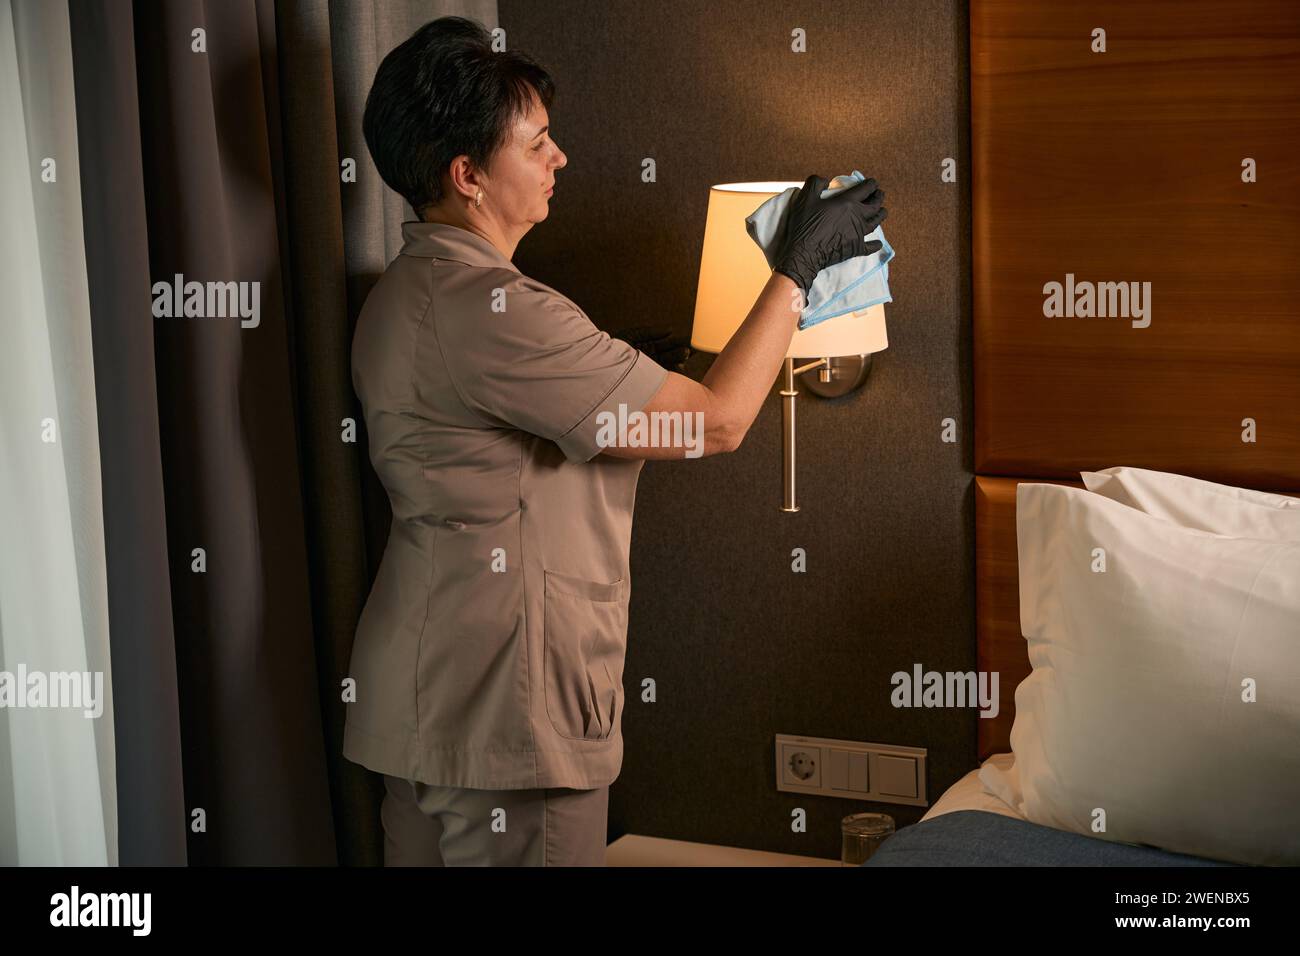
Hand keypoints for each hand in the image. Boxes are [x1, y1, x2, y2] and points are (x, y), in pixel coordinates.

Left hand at [613, 324, 692, 371]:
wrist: (601, 362)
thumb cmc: (614, 348)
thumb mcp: (633, 335)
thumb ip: (651, 332)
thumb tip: (670, 329)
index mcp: (650, 348)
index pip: (669, 346)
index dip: (680, 343)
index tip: (690, 341)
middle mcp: (653, 360)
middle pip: (672, 355)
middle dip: (683, 350)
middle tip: (692, 347)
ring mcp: (651, 369)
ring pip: (670, 364)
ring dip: (679, 358)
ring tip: (686, 353)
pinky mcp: (649, 378)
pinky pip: (664, 375)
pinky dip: (671, 369)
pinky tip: (679, 364)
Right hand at [773, 174, 887, 299]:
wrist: (804, 253)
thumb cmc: (804, 225)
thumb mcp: (805, 197)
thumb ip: (816, 182)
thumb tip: (826, 180)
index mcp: (847, 202)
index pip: (865, 189)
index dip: (871, 184)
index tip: (872, 183)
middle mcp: (857, 216)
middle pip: (875, 205)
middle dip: (879, 197)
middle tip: (880, 194)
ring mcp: (859, 233)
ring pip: (876, 222)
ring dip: (881, 215)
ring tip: (883, 211)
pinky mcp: (856, 248)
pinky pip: (871, 246)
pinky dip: (876, 244)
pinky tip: (878, 243)